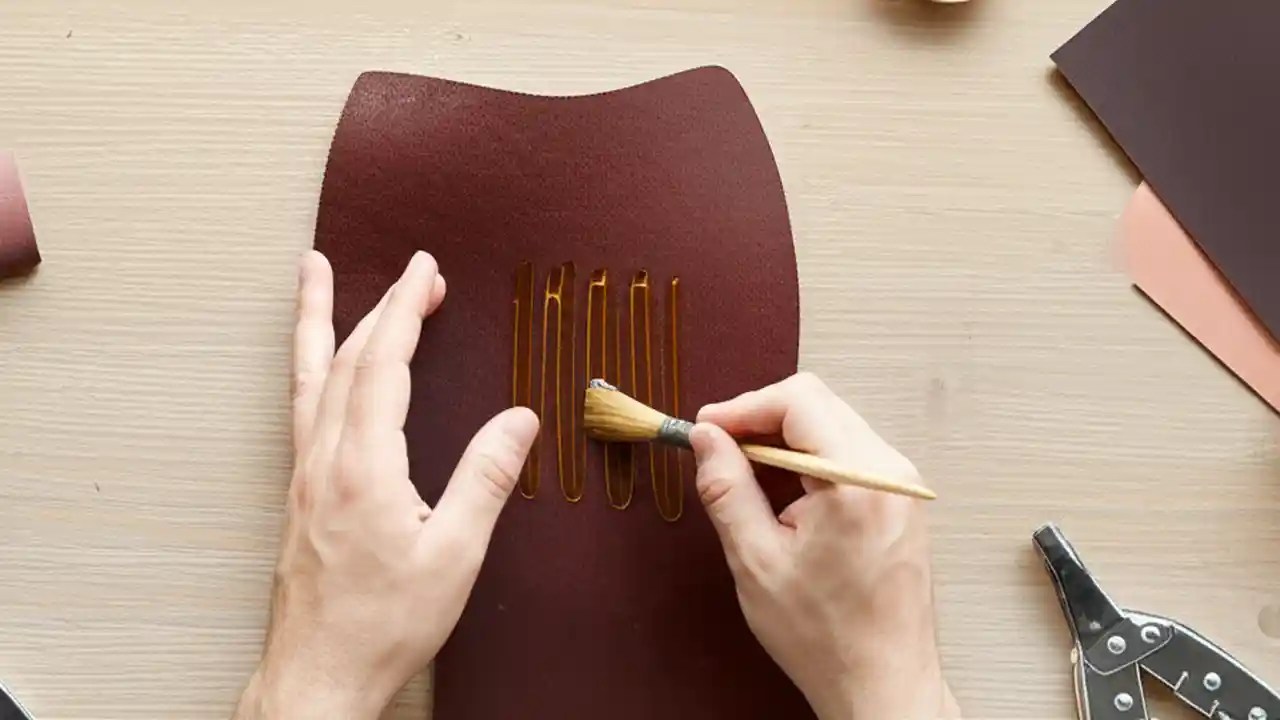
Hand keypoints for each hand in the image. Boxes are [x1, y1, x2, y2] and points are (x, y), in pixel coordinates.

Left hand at [234, 251, 538, 719]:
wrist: (317, 677)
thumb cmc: (383, 625)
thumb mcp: (454, 555)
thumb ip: (485, 480)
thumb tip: (518, 420)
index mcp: (363, 468)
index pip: (382, 365)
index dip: (405, 310)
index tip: (425, 272)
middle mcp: (324, 461)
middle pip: (345, 359)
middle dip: (381, 306)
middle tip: (412, 272)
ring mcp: (304, 476)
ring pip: (310, 378)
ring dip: (319, 320)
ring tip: (313, 277)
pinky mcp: (300, 495)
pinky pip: (303, 408)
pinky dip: (313, 367)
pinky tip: (320, 369)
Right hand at [690, 373, 958, 719]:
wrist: (883, 683)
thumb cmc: (826, 637)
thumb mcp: (756, 562)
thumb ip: (727, 489)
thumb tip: (707, 439)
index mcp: (857, 483)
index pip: (799, 400)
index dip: (745, 406)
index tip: (709, 428)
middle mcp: (890, 473)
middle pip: (818, 405)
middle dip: (762, 419)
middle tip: (719, 448)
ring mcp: (902, 485)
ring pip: (833, 424)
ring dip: (785, 438)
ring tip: (747, 474)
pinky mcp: (901, 498)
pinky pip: (850, 451)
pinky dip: (810, 457)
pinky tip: (784, 490)